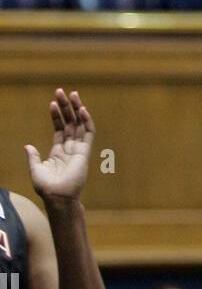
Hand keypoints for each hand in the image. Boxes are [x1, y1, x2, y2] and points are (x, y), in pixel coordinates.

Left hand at [25, 88, 94, 203]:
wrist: (58, 197)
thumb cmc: (47, 188)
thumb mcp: (36, 170)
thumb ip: (33, 157)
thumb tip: (27, 146)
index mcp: (58, 151)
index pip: (59, 128)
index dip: (56, 116)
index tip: (52, 103)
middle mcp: (69, 148)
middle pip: (69, 122)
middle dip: (66, 107)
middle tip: (62, 91)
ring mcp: (78, 148)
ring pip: (79, 124)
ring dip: (76, 108)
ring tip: (72, 94)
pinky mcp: (85, 151)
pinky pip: (88, 133)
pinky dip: (86, 120)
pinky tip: (82, 110)